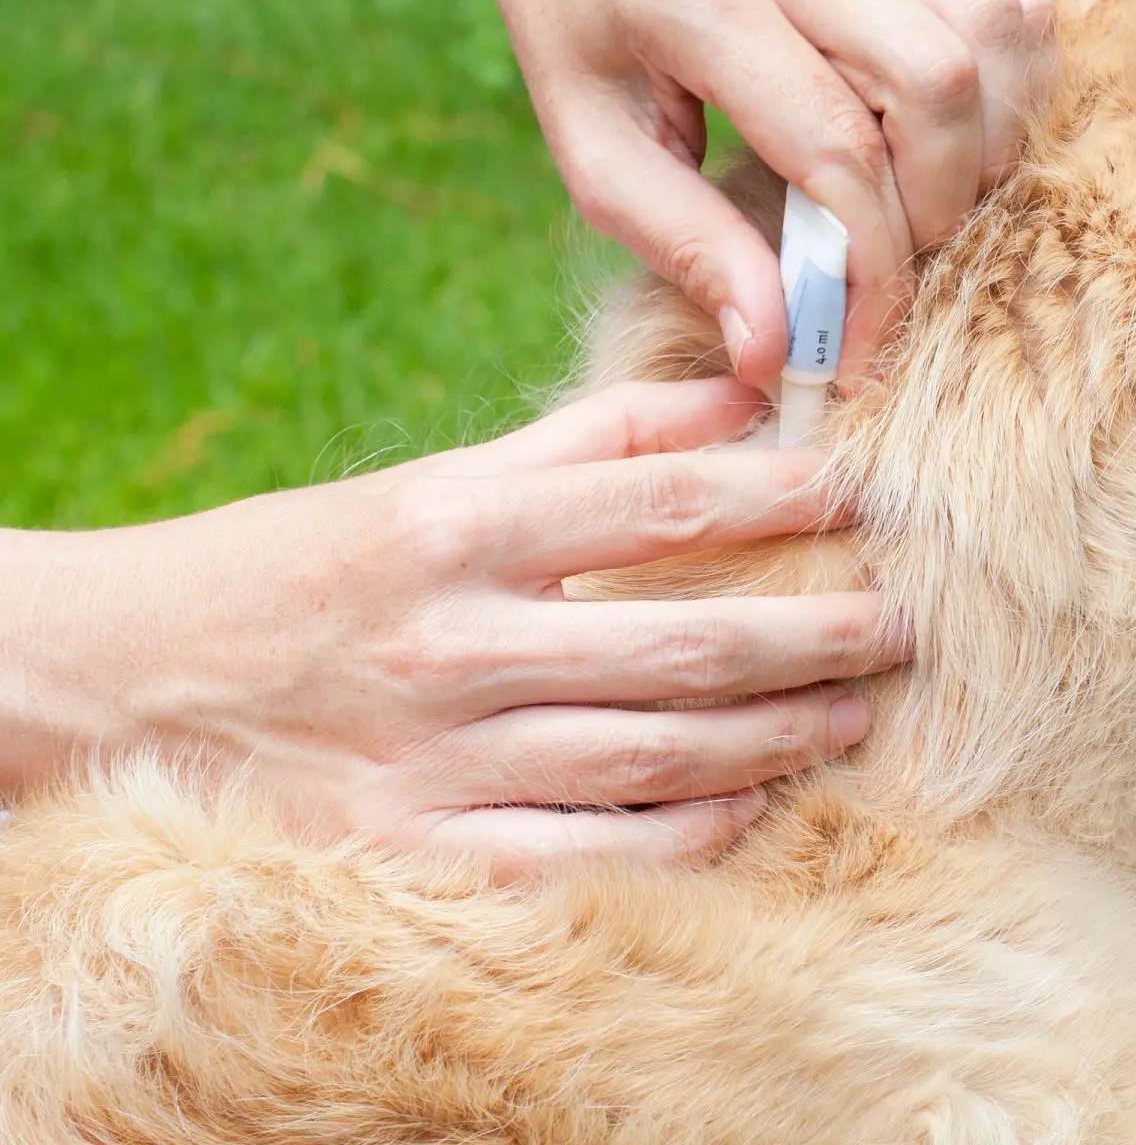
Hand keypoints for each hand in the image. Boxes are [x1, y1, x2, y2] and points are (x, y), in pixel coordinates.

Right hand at [0, 379, 903, 875]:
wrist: (120, 683)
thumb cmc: (297, 569)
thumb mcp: (427, 483)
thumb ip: (582, 440)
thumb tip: (729, 395)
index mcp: (457, 529)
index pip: (660, 503)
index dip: (779, 495)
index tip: (862, 493)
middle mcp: (456, 644)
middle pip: (681, 642)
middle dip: (813, 633)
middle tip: (902, 623)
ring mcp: (438, 759)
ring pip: (653, 755)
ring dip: (775, 735)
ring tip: (858, 710)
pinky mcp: (417, 851)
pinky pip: (587, 854)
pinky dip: (684, 834)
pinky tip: (754, 805)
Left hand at [462, 0, 1055, 385]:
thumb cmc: (581, 35)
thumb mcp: (594, 155)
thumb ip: (687, 249)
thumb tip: (776, 352)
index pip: (834, 143)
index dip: (867, 266)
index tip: (853, 345)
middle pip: (938, 77)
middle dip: (938, 204)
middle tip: (890, 263)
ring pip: (994, 30)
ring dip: (986, 145)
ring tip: (925, 204)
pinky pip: (1008, 5)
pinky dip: (1008, 91)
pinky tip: (953, 142)